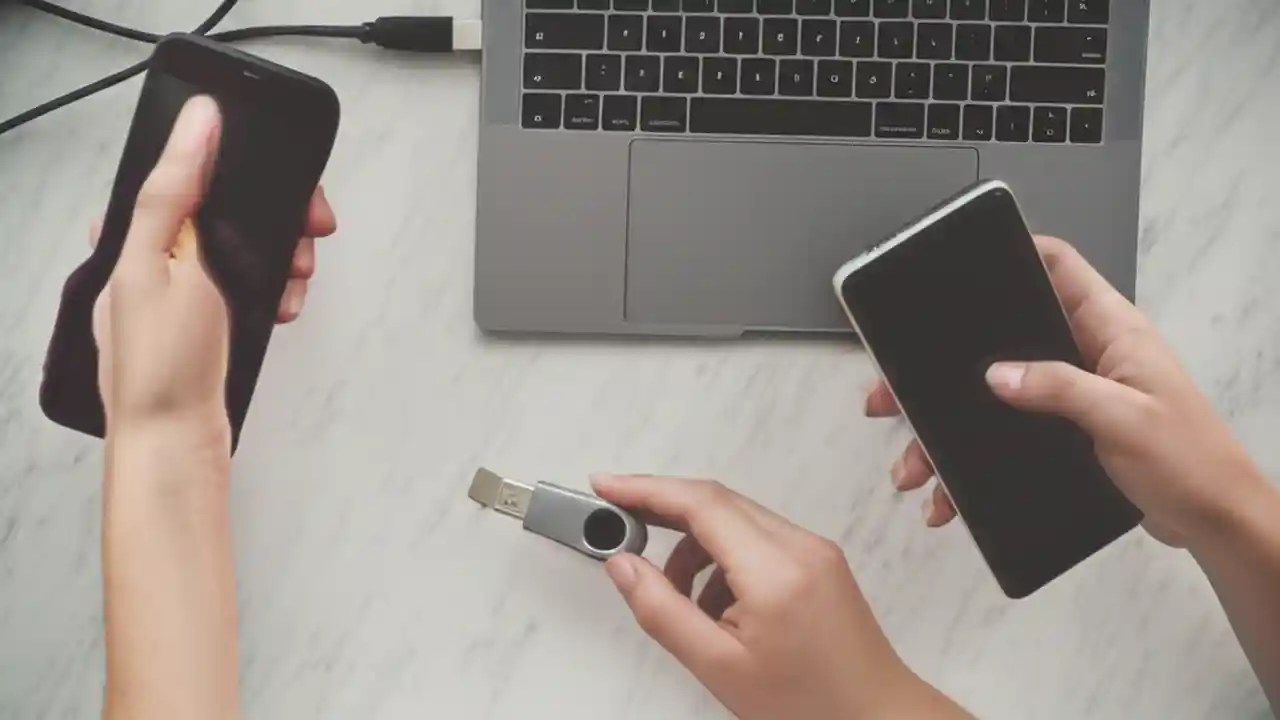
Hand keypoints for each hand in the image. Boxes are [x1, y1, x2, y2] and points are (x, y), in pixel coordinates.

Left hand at [92, 96, 337, 450]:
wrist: (175, 439)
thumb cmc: (162, 364)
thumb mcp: (164, 263)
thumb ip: (175, 188)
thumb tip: (198, 122)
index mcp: (131, 231)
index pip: (196, 171)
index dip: (249, 171)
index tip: (293, 190)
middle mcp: (153, 253)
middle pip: (232, 207)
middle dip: (278, 222)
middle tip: (306, 242)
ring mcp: (183, 285)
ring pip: (249, 244)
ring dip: (281, 258)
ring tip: (293, 284)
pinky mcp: (208, 313)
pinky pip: (251, 281)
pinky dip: (275, 289)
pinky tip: (281, 306)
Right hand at [592, 474, 968, 719]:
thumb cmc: (807, 705)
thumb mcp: (719, 666)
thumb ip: (662, 611)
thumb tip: (621, 564)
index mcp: (775, 570)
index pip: (701, 504)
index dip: (646, 489)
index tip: (606, 487)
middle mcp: (800, 546)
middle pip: (717, 503)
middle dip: (663, 512)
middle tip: (620, 529)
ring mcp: (815, 550)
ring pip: (736, 521)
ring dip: (695, 546)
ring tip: (680, 601)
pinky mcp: (819, 561)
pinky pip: (758, 540)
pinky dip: (724, 560)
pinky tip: (715, 607)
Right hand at [866, 236, 1265, 547]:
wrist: (1214, 524)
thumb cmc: (1189, 462)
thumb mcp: (1123, 418)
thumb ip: (1060, 388)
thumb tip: (995, 374)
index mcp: (1110, 330)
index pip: (1059, 267)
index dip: (1013, 253)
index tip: (957, 263)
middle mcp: (1085, 356)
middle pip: (1002, 340)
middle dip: (942, 367)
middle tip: (891, 391)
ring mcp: (1073, 397)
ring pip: (992, 399)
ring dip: (945, 432)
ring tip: (912, 465)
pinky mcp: (1065, 436)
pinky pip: (1005, 440)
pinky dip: (971, 466)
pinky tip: (945, 496)